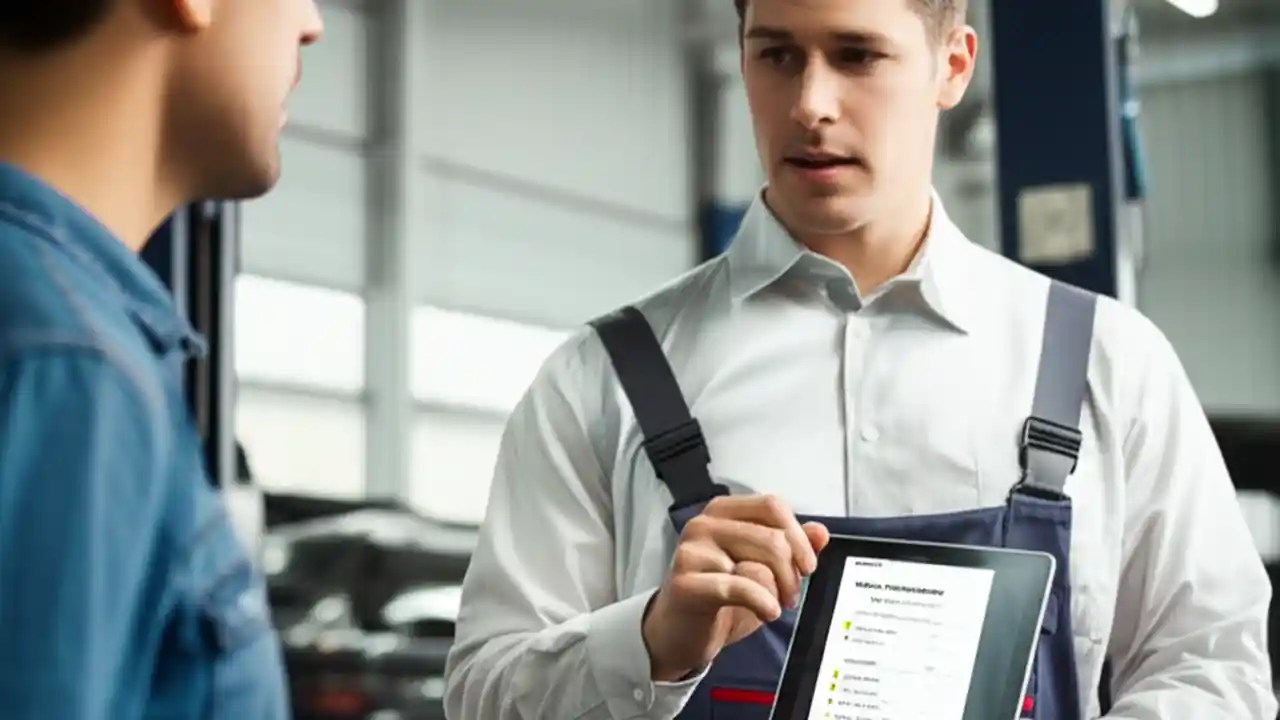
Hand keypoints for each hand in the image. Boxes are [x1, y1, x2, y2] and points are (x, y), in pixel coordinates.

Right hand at [641, 494, 829, 680]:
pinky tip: (766, 613)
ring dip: (777, 592)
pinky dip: (763, 603)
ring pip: (761, 565)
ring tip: (773, 606)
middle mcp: (703, 524)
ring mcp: (691, 552)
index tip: (807, 565)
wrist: (678, 632)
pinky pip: (742, 588)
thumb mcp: (761, 568)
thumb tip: (820, 532)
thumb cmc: (719, 595)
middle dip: (792, 573)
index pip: (772, 506)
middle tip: (790, 596)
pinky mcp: (686, 583)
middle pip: (772, 538)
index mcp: (722, 511)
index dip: (798, 536)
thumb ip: (790, 547)